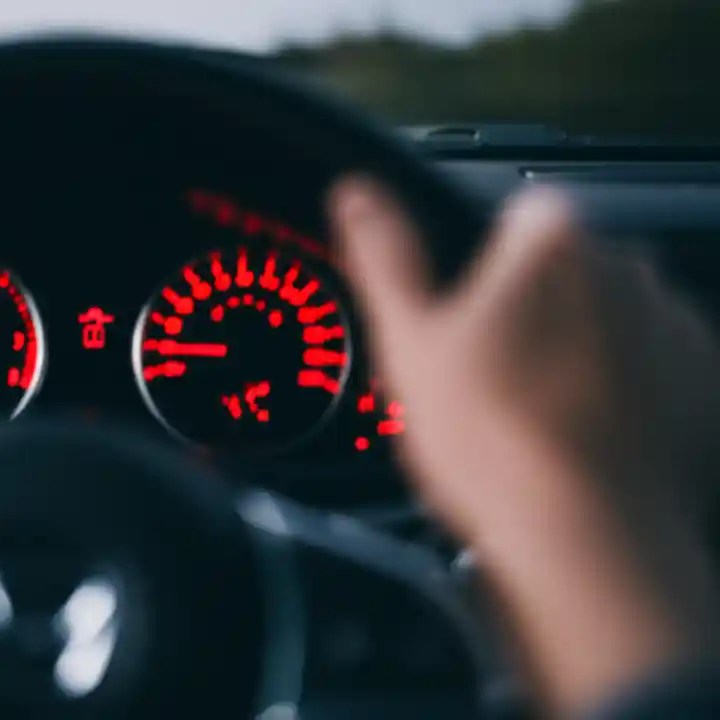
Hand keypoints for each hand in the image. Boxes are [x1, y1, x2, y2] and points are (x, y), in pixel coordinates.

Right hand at [330, 179, 719, 714]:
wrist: (583, 539)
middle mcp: (628, 267)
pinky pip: (652, 371)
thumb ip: (385, 253)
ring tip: (532, 420)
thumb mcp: (409, 341)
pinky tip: (579, 438)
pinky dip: (623, 393)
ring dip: (578, 351)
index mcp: (553, 238)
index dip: (482, 267)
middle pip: (563, 272)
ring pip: (608, 322)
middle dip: (532, 310)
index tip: (465, 318)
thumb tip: (356, 193)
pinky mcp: (704, 384)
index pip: (515, 217)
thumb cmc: (493, 440)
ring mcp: (675, 326)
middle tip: (489, 379)